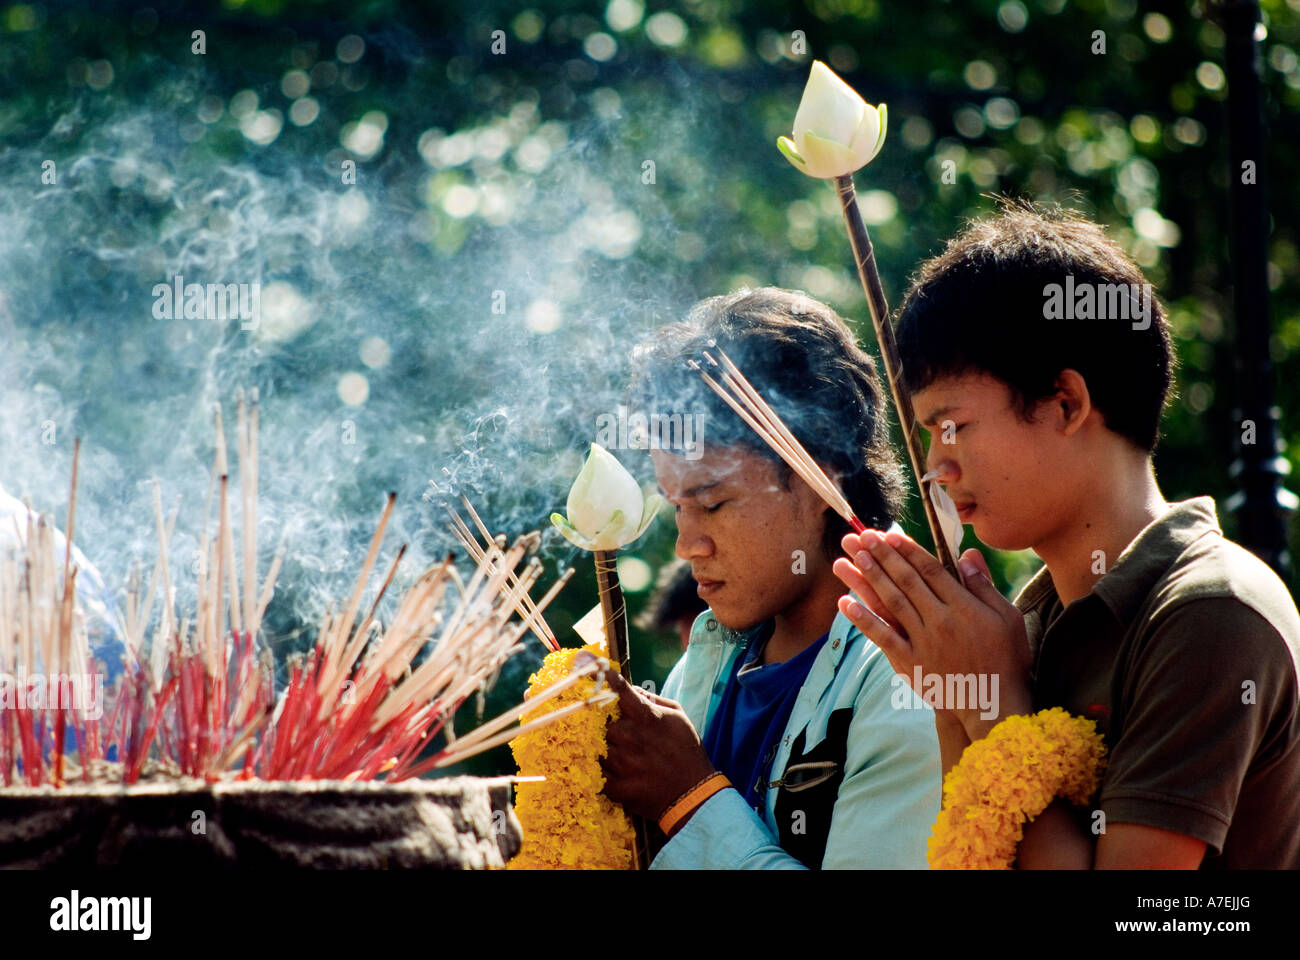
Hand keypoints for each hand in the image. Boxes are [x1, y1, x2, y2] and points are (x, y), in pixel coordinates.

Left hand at [599, 669, 717, 828]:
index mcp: (647, 718)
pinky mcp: (617, 787)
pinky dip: (603, 773)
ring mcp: (623, 763)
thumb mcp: (679, 718)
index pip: (619, 690)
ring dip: (605, 751)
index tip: (582, 660)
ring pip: (596, 748)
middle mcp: (631, 737)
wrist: (693, 794)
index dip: (599, 674)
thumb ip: (654, 701)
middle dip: (606, 727)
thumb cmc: (687, 752)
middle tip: (622, 737)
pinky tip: (618, 774)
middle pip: (601, 722)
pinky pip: (597, 773)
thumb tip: (631, 690)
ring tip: (625, 758)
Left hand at [831, 529, 1032, 740]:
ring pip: (891, 602)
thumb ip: (984, 586)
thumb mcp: (1008, 618)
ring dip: (868, 578)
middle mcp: (939, 620)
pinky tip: (845, 603)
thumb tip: (967, 554)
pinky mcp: (910, 662)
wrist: (994, 706)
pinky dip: (863, 619)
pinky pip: (882, 637)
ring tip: (851, 558)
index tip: (890, 534)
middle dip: (882, 555)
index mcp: (963, 606)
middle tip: (861, 536)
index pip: (930, 570)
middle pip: (906, 581)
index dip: (908, 550)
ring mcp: (922, 641)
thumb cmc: (1007, 660)